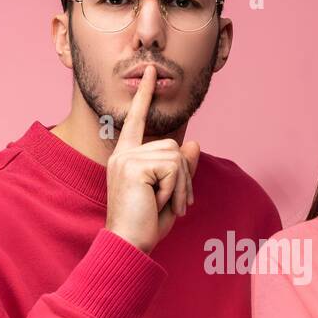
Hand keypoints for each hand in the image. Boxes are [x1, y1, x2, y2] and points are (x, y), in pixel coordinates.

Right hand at [105, 63, 200, 253]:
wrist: (129, 245)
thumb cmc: (145, 225)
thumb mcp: (171, 194)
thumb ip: (182, 169)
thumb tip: (194, 143)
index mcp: (126, 157)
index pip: (136, 120)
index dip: (145, 96)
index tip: (152, 72)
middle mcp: (123, 154)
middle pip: (172, 147)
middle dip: (184, 178)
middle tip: (175, 205)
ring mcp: (126, 158)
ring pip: (175, 156)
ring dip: (181, 185)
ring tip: (167, 206)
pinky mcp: (133, 165)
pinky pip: (173, 168)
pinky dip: (175, 189)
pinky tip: (159, 203)